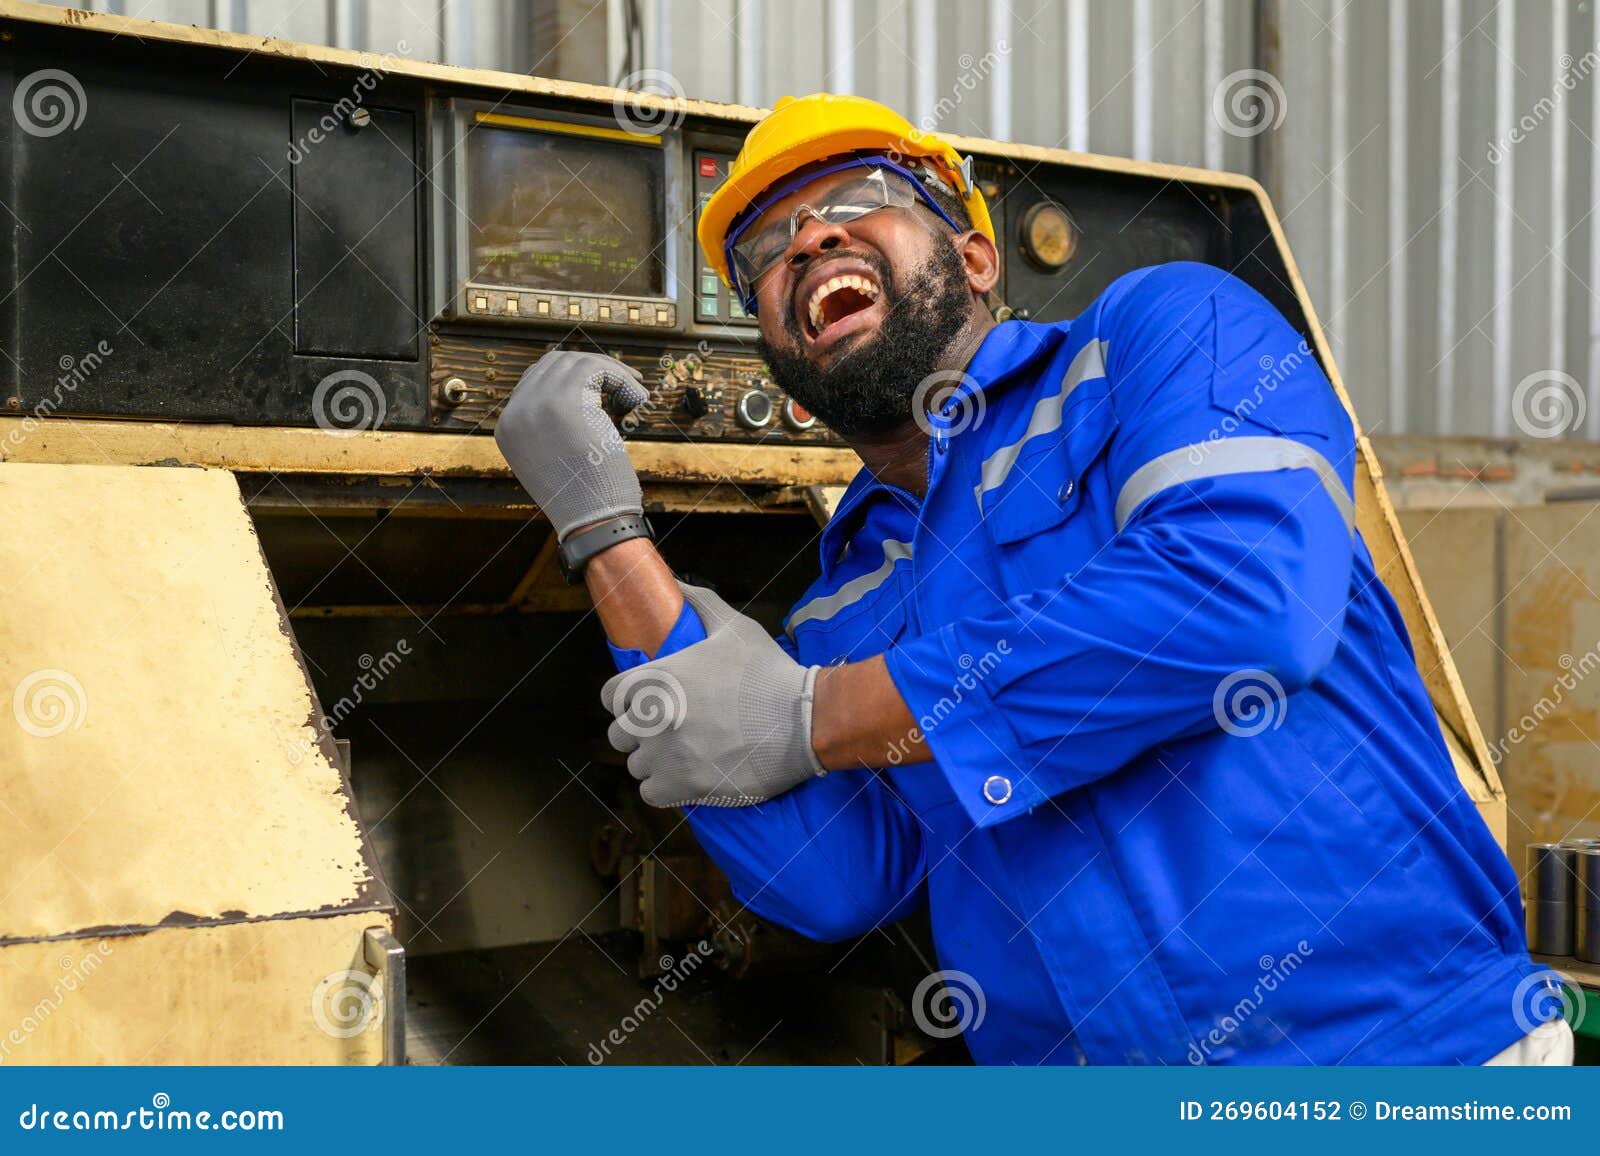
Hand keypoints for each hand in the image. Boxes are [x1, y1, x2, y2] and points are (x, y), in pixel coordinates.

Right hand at [493, 351, 649, 539]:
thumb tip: (580, 393)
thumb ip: (552, 425)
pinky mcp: (565, 401)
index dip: (573, 378)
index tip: (604, 387)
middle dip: (593, 368)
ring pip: (577, 362)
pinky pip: (595, 369)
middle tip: (624, 382)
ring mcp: (536, 405)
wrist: (593, 522)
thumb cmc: (586, 498)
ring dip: (611, 372)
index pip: (534, 380)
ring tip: (634, 393)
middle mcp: (515, 413)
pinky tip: (637, 397)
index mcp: (507, 428)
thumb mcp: (555, 458)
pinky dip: (621, 377)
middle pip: (554, 364)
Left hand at [603, 583, 824, 807]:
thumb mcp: (734, 628)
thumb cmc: (768, 672)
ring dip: (654, 762)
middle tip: (669, 730)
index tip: (644, 702)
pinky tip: (684, 777)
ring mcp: (666, 755)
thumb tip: (676, 582)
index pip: (610, 695)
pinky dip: (664, 789)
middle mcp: (652, 717)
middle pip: (620, 734)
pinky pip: (651, 794)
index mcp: (656, 678)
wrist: (804, 720)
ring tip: (681, 754)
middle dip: (640, 732)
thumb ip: (699, 604)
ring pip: (637, 765)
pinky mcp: (683, 786)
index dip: (626, 699)